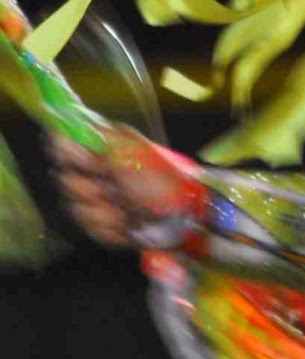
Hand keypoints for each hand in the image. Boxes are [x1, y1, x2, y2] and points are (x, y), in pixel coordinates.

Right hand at [47, 126, 200, 248]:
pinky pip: (91, 229)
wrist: (186, 215)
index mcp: (104, 152)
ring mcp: (100, 203)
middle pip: (64, 180)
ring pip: (75, 207)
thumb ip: (100, 140)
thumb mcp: (133, 152)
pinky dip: (110, 228)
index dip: (64, 153)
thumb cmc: (162, 178)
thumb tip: (67, 129)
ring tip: (125, 210)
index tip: (76, 160)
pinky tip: (128, 225)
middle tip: (109, 188)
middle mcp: (97, 176)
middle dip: (86, 187)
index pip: (65, 148)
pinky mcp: (104, 228)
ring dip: (102, 210)